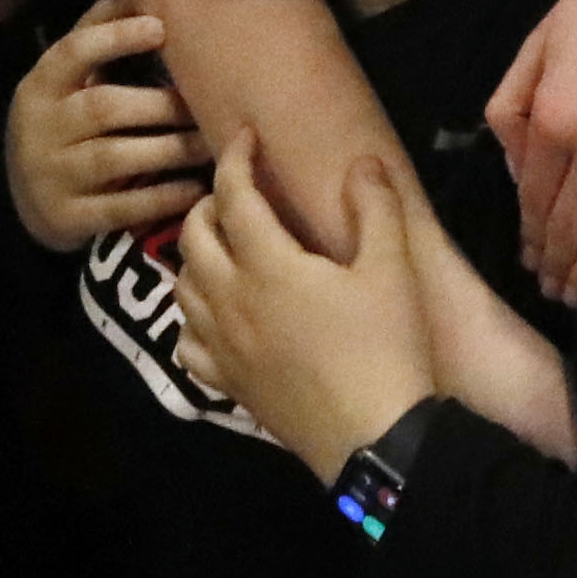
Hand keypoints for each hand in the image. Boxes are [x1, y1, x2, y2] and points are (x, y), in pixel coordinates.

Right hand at [5, 0, 207, 250]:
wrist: (22, 202)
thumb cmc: (62, 124)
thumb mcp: (64, 80)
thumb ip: (94, 34)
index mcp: (40, 86)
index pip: (72, 53)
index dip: (115, 38)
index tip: (161, 28)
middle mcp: (40, 128)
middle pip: (104, 107)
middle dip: (162, 105)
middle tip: (205, 104)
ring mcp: (51, 175)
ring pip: (116, 157)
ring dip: (171, 150)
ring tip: (210, 145)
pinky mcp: (68, 217)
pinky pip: (122, 206)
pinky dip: (163, 197)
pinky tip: (194, 188)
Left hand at [172, 138, 437, 482]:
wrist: (376, 439)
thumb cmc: (386, 349)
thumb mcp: (393, 271)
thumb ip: (374, 208)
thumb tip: (360, 161)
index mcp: (267, 265)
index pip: (233, 196)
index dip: (235, 159)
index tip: (245, 137)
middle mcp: (229, 300)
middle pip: (194, 237)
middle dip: (208, 204)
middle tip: (235, 195)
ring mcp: (222, 346)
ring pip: (183, 287)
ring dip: (195, 257)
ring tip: (223, 248)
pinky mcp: (227, 384)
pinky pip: (188, 344)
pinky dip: (192, 320)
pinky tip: (213, 318)